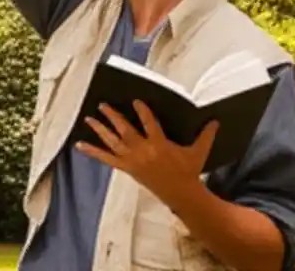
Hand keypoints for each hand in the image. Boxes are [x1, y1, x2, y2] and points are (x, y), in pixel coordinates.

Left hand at [76, 101, 219, 206]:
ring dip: (100, 130)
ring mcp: (133, 160)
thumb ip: (206, 135)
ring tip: (89, 118)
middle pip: (125, 131)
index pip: (150, 124)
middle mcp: (143, 152)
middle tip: (103, 104)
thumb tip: (215, 120)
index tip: (136, 100)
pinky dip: (92, 151)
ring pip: (113, 142)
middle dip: (113, 117)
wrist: (181, 194)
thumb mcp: (199, 152)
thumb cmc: (189, 171)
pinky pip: (106, 159)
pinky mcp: (127, 168)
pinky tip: (79, 144)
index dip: (143, 112)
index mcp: (160, 145)